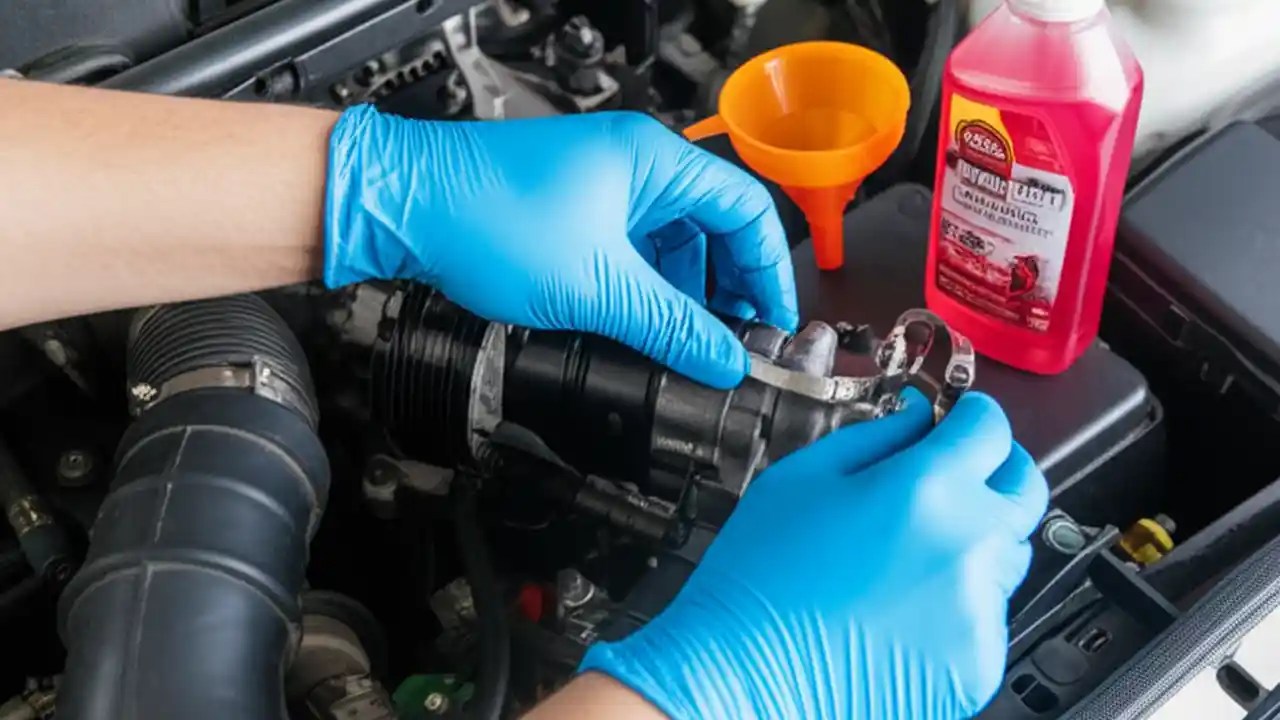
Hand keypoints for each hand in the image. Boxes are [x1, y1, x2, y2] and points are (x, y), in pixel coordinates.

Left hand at [324, 106, 797, 387]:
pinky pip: (630, 252)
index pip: (744, 211)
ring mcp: (601, 188)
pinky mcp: (572, 212)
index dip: (766, 273)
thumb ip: (669, 327)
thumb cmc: (484, 215)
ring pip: (668, 246)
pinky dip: (643, 290)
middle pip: (711, 230)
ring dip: (681, 296)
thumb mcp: (596, 287)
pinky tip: (641, 327)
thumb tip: (721, 360)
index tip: (772, 324)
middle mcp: (633, 166)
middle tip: (731, 344)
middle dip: (725, 291)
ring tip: (685, 345)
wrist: (401, 205)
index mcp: (654, 161)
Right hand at [580, 391, 1049, 719]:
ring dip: (974, 539)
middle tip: (953, 476)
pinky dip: (957, 603)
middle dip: (996, 471)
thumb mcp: (804, 479)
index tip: (959, 420)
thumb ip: (877, 437)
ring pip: (1007, 554)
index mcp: (928, 488)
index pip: (991, 429)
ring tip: (906, 554)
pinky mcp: (976, 665)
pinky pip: (986, 615)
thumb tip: (918, 418)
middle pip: (1024, 489)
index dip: (973, 416)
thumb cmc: (759, 580)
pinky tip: (899, 605)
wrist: (743, 675)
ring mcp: (979, 611)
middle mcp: (969, 547)